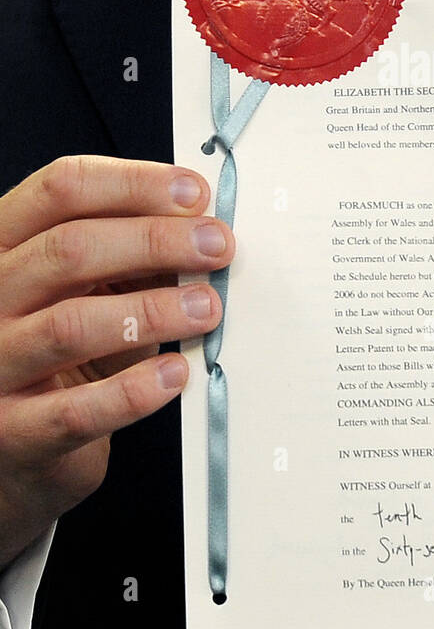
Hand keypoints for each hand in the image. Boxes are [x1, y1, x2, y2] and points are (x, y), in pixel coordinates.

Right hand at [0, 155, 233, 569]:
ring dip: (152, 311)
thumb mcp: (86, 287)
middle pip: (67, 249)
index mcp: (3, 244)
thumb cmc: (62, 349)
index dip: (133, 184)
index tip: (195, 194)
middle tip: (216, 248)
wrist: (18, 445)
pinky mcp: (14, 432)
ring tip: (206, 308)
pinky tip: (175, 374)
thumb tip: (202, 230)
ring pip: (69, 325)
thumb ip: (129, 255)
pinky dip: (133, 391)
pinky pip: (76, 411)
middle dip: (155, 241)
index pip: (59, 189)